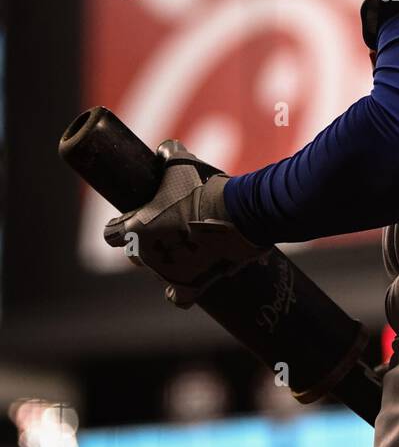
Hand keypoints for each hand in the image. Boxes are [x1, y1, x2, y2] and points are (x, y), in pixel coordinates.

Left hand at [103, 139, 264, 306]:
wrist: (240, 214)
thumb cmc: (207, 188)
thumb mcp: (183, 163)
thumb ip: (168, 154)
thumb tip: (164, 150)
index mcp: (137, 229)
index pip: (111, 234)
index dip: (120, 225)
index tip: (131, 218)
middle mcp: (148, 256)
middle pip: (134, 255)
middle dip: (146, 243)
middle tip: (167, 228)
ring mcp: (168, 273)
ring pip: (157, 272)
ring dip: (167, 261)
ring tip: (188, 245)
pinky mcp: (191, 286)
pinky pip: (176, 296)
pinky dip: (179, 290)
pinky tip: (186, 278)